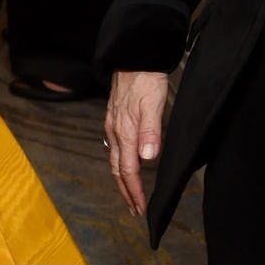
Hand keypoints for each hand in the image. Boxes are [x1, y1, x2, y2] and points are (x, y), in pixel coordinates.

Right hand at [103, 69, 169, 217]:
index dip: (135, 191)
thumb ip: (151, 131)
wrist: (133, 56)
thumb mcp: (153, 103)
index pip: (128, 169)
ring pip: (114, 159)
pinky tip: (126, 163)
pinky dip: (119, 163)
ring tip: (130, 192)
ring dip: (121, 179)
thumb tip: (148, 158)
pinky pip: (114, 148)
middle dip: (126, 191)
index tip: (141, 208)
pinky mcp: (114, 118)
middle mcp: (115, 131)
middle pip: (117, 169)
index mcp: (124, 131)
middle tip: (134, 209)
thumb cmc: (146, 78)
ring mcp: (112, 125)